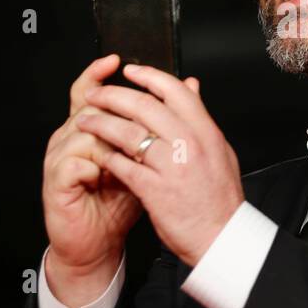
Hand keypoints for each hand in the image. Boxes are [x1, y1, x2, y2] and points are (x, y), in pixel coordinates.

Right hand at [41, 54, 145, 290]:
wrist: (96, 243)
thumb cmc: (119, 203)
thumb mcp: (148, 160)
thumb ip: (164, 125)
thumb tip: (188, 89)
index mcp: (92, 130)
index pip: (90, 92)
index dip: (99, 74)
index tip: (117, 60)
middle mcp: (72, 138)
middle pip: (83, 105)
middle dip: (104, 97)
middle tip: (125, 98)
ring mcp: (61, 158)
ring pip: (81, 130)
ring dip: (108, 138)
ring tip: (129, 152)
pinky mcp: (57, 182)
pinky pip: (74, 162)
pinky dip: (95, 165)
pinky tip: (109, 173)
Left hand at [76, 63, 244, 266]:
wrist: (222, 237)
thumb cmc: (219, 197)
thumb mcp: (218, 149)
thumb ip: (200, 117)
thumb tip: (191, 85)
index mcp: (206, 131)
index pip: (174, 90)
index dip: (148, 76)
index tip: (128, 71)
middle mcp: (190, 144)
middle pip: (145, 106)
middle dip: (114, 96)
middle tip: (96, 94)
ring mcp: (172, 166)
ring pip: (128, 133)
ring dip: (102, 124)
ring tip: (85, 121)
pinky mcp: (155, 190)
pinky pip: (123, 165)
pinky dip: (108, 157)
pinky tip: (97, 154)